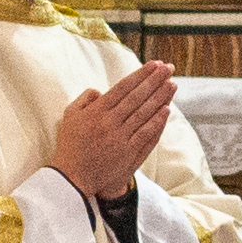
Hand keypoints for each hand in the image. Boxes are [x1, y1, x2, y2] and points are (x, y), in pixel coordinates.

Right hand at [43, 63, 176, 200]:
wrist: (72, 177)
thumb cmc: (70, 145)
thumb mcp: (70, 117)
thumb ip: (84, 99)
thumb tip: (100, 90)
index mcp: (96, 112)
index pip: (123, 88)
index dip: (141, 75)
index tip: (154, 65)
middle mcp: (110, 123)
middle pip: (137, 97)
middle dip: (154, 81)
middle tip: (168, 68)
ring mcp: (121, 139)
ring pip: (144, 114)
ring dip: (160, 98)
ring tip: (171, 84)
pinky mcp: (128, 154)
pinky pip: (146, 134)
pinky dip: (157, 122)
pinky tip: (166, 110)